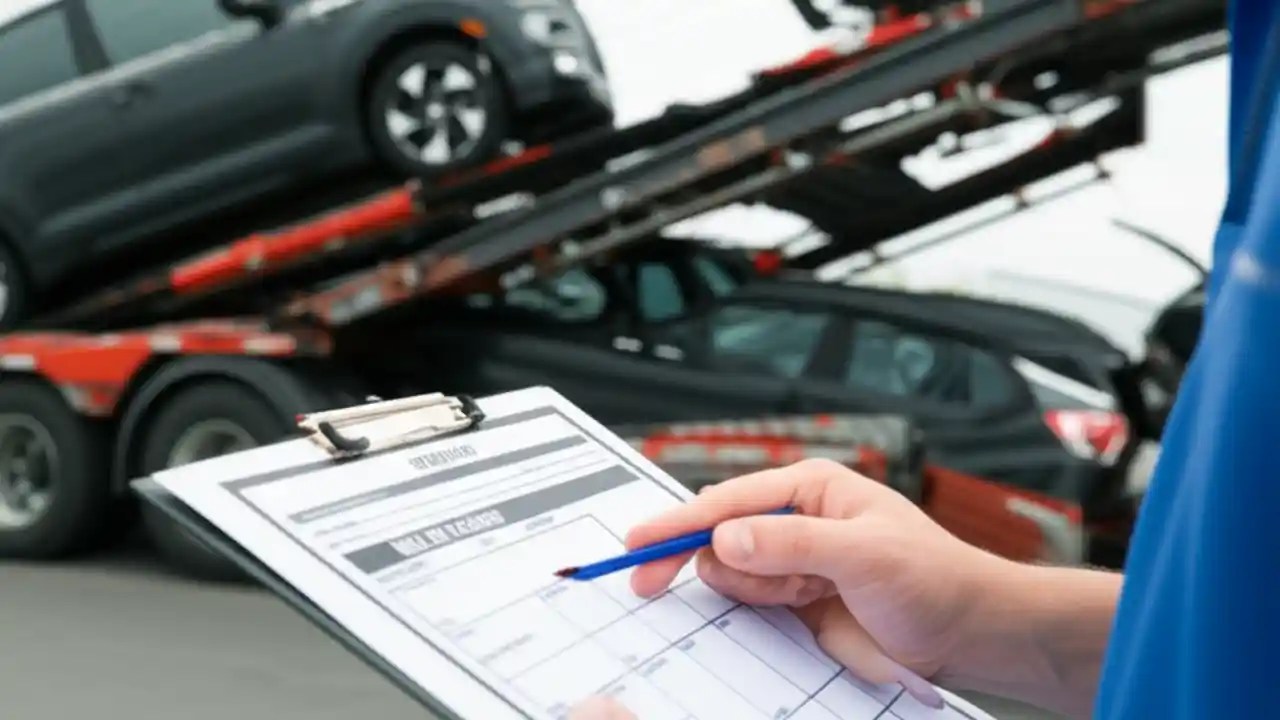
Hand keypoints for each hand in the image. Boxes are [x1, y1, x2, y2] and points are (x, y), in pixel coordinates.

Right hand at [570, 459, 1120, 719]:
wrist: (968, 634)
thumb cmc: (934, 579)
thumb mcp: (862, 554)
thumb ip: (790, 544)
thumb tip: (723, 537)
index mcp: (812, 488)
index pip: (730, 501)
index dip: (680, 523)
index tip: (639, 543)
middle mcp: (798, 519)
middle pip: (719, 533)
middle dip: (697, 556)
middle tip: (645, 580)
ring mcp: (795, 561)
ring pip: (732, 570)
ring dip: (747, 588)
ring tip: (800, 596)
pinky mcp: (798, 600)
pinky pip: (751, 600)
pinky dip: (754, 606)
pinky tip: (794, 607)